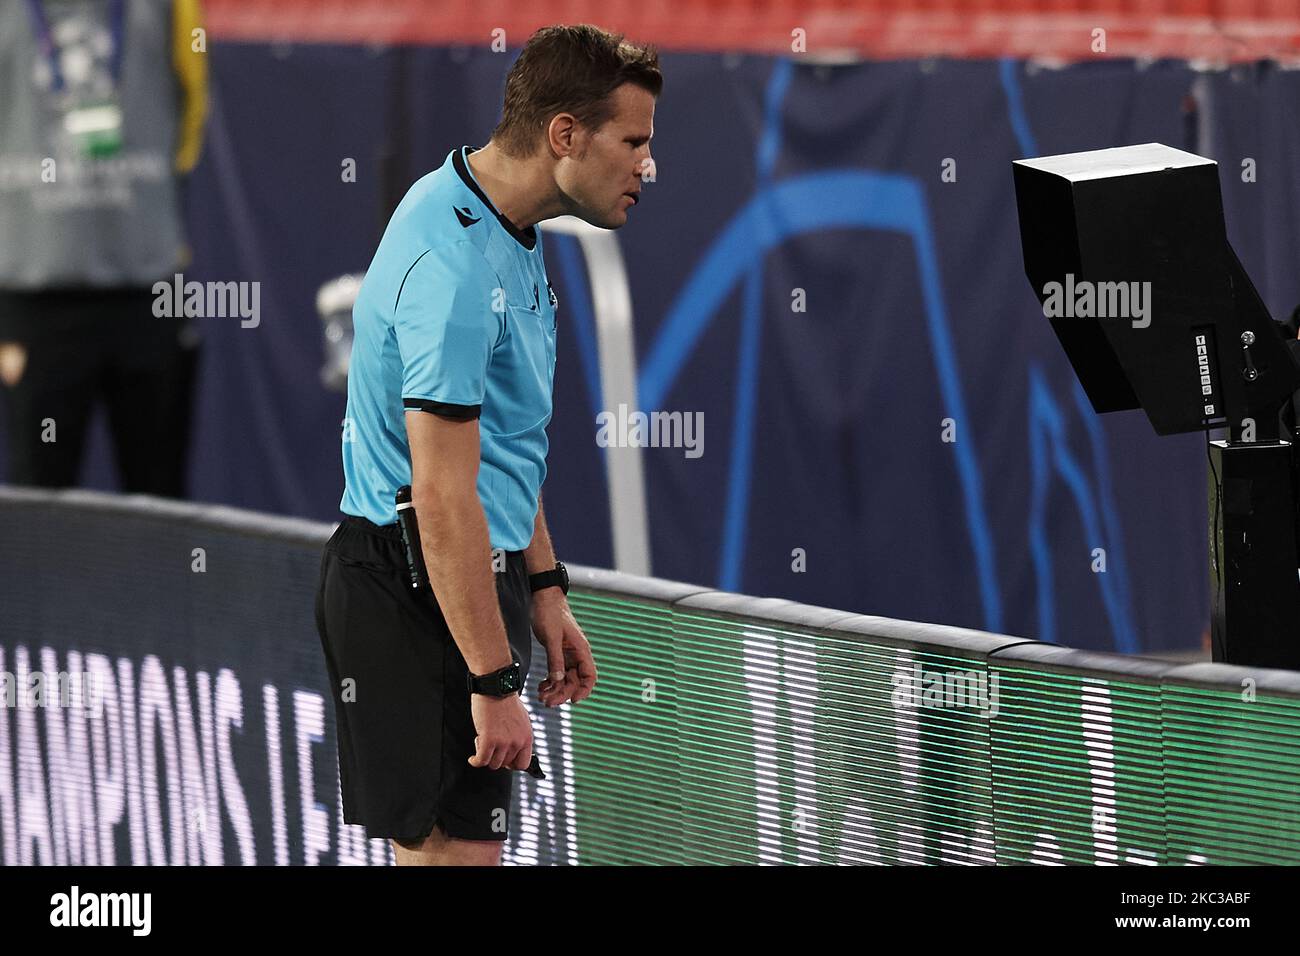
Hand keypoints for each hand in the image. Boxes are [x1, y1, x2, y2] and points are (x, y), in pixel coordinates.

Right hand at [467, 693, 533, 770]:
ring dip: (485, 756)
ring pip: (493, 764)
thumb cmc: (505, 700)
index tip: (504, 760)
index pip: (523, 764)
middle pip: (505, 764)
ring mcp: (504, 742)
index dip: (512, 765)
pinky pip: (481, 761)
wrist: (496, 687)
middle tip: (489, 745)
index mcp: (527, 737)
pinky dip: (475, 761)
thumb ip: (519, 735)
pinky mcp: (489, 740)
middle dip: (495, 757)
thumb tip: (514, 749)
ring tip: (481, 742)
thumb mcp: (521, 720)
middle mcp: (517, 741)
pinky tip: (472, 758)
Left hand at [531, 590, 596, 705]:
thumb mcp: (551, 637)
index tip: (573, 701)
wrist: (544, 597)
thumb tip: (558, 679)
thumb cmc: (550, 613)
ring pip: (565, 678)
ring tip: (541, 696)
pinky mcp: (558, 653)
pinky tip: (541, 686)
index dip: (584, 690)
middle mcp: (577, 654)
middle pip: (575, 681)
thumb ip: (555, 659)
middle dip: (562, 693)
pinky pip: (558, 672)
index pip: (590, 675)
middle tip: (547, 702)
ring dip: (555, 689)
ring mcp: (568, 654)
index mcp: (581, 649)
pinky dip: (550, 681)